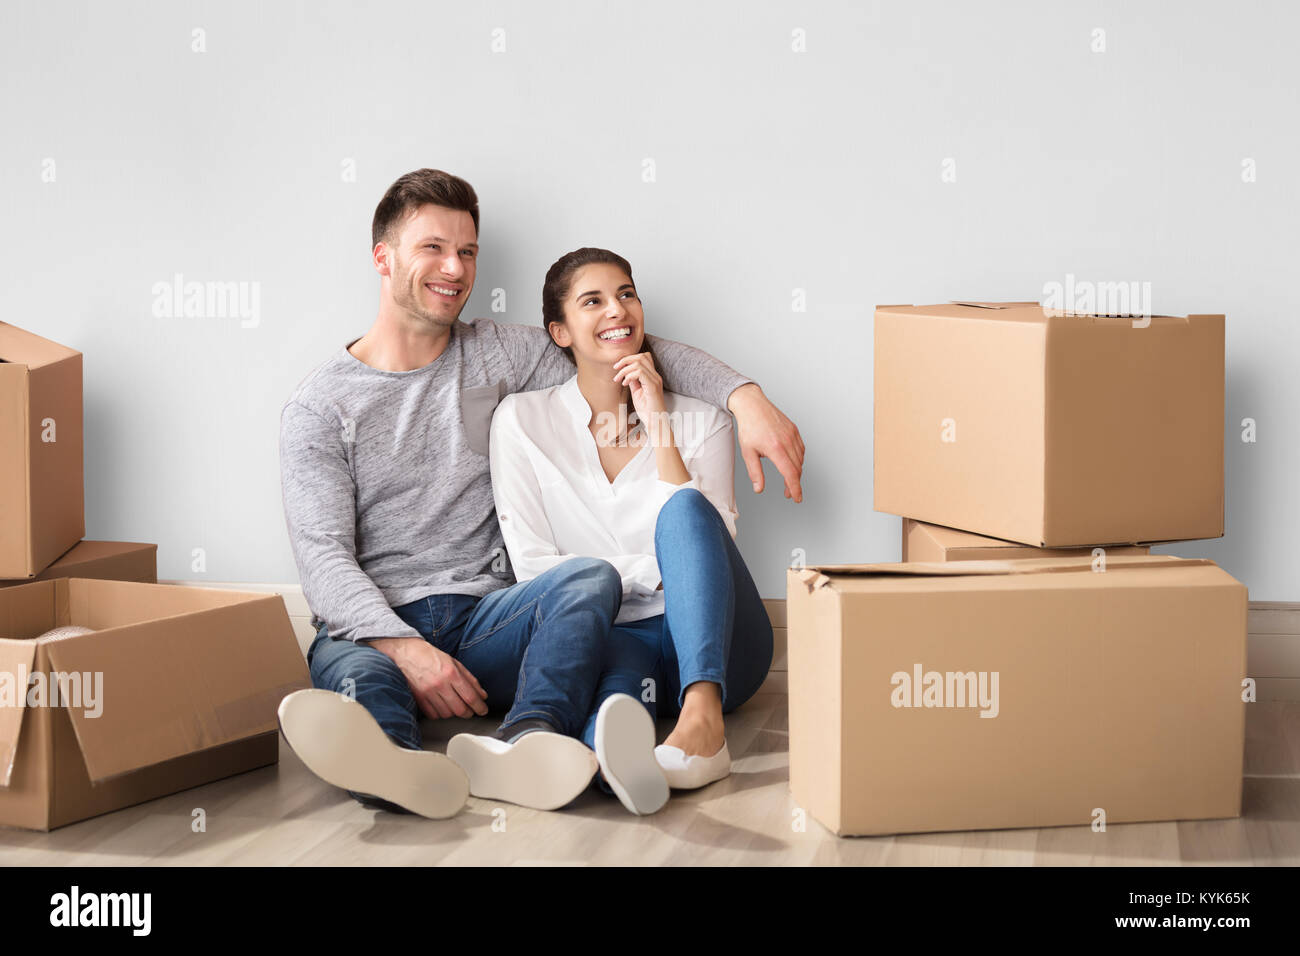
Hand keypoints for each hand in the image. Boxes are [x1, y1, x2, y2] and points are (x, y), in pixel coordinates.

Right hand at [367, 637, 488, 718]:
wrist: (406, 653)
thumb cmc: (431, 656)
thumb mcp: (454, 662)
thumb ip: (470, 679)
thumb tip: (482, 695)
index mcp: (451, 673)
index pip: (470, 696)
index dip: (480, 707)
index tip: (483, 710)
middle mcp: (439, 684)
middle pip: (459, 709)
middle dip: (469, 713)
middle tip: (472, 711)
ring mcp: (427, 693)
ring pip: (447, 714)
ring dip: (455, 713)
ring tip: (456, 706)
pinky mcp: (418, 699)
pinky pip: (433, 715)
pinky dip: (441, 714)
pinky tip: (443, 707)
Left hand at [613, 352, 666, 435]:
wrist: (656, 422)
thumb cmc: (647, 411)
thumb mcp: (637, 393)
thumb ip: (633, 382)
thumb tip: (626, 373)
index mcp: (653, 376)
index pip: (644, 357)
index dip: (629, 359)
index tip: (618, 368)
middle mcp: (656, 376)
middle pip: (641, 356)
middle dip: (625, 360)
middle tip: (616, 369)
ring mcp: (655, 381)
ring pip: (639, 363)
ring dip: (625, 369)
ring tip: (619, 379)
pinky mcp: (653, 387)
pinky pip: (640, 373)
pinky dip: (629, 376)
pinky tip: (625, 384)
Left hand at [727, 383, 804, 501]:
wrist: (752, 404)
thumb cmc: (749, 426)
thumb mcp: (748, 452)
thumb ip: (755, 472)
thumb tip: (759, 488)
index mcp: (776, 448)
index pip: (790, 474)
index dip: (795, 489)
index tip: (797, 498)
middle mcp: (787, 441)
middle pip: (797, 469)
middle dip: (794, 484)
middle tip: (788, 493)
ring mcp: (793, 435)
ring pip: (800, 459)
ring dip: (796, 472)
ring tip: (788, 479)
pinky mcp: (794, 430)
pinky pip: (801, 449)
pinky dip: (798, 459)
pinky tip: (792, 463)